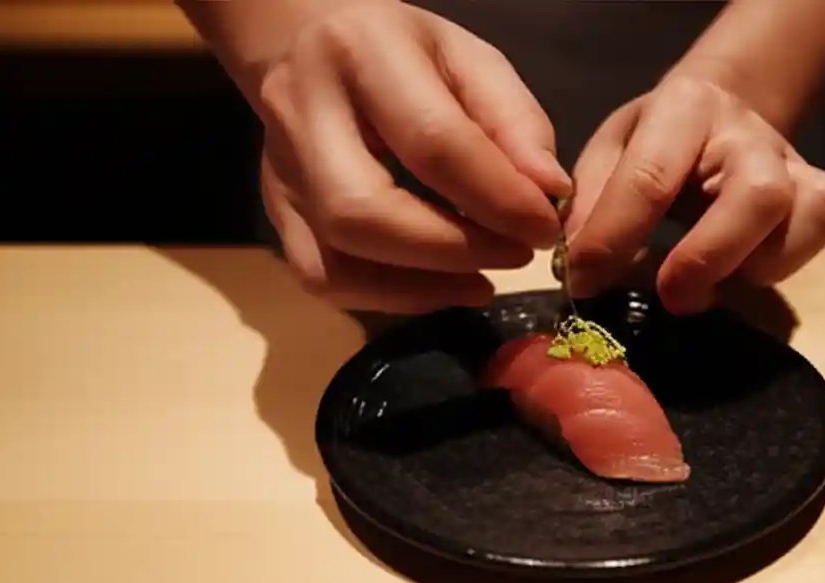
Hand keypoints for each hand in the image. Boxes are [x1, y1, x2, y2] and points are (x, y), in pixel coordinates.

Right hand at [256, 1, 571, 312]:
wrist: (306, 44)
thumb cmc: (402, 52)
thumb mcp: (469, 59)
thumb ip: (515, 122)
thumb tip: (550, 194)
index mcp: (360, 53)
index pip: (432, 142)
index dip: (497, 197)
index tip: (545, 226)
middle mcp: (302, 112)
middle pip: (363, 211)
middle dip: (453, 250)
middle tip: (515, 254)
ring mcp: (278, 171)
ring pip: (333, 260)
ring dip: (421, 287)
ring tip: (482, 280)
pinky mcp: (275, 213)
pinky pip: (323, 278)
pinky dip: (389, 297)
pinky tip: (440, 286)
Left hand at [564, 76, 824, 314]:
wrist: (722, 115)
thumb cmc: (655, 142)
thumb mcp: (610, 151)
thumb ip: (590, 201)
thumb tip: (577, 265)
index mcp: (684, 107)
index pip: (651, 178)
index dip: (614, 239)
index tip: (583, 282)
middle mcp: (748, 132)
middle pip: (757, 196)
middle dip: (708, 257)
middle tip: (668, 296)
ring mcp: (793, 163)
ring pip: (803, 213)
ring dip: (750, 266)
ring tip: (702, 286)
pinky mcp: (822, 194)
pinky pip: (819, 233)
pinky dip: (780, 265)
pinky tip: (738, 271)